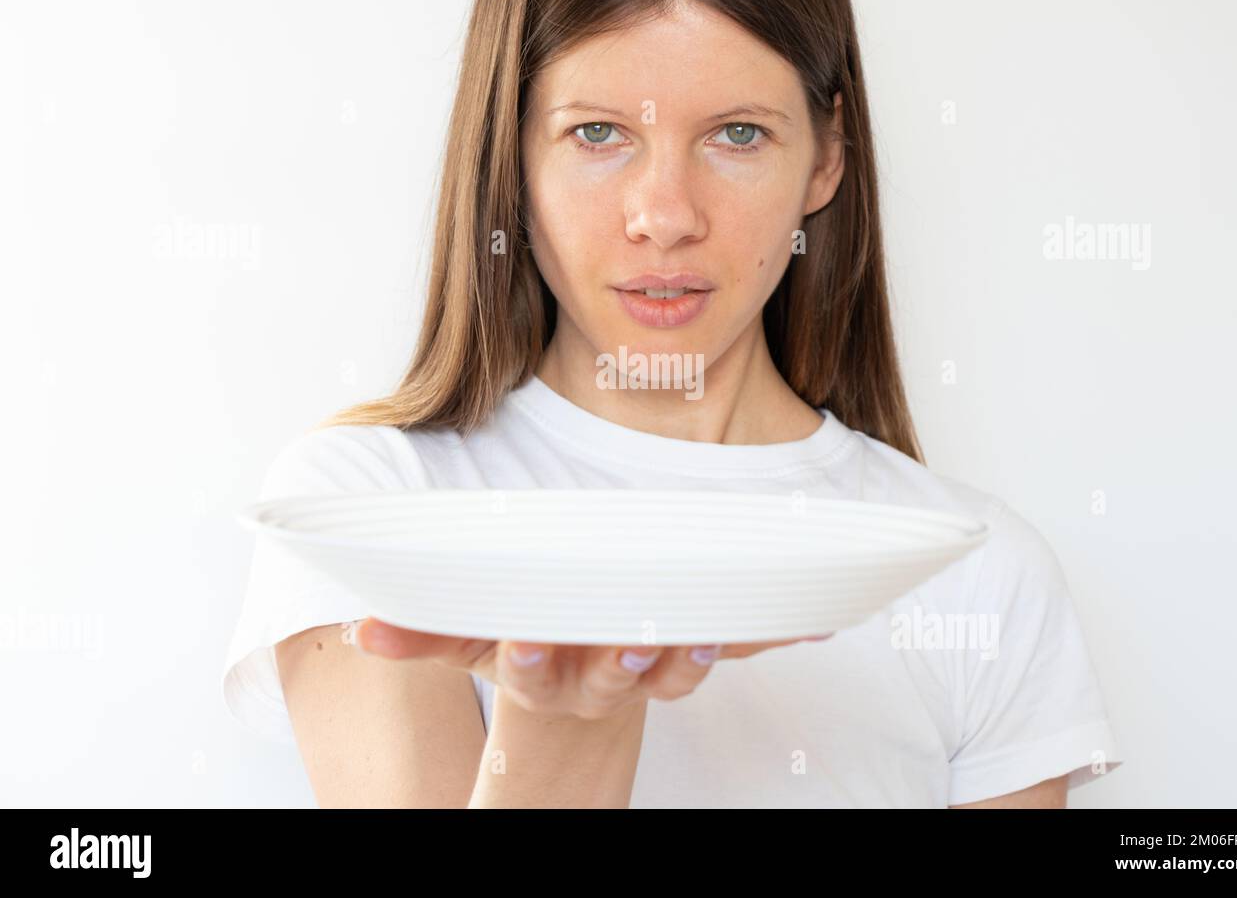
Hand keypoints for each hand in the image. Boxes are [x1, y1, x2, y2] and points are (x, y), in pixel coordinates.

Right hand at [355, 618, 833, 721]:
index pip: (532, 673)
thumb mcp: (474, 637)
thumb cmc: (530, 643)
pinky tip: (810, 617)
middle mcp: (604, 680)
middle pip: (616, 679)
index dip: (530, 663)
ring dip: (697, 655)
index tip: (527, 643)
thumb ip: (426, 632)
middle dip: (625, 663)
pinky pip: (735, 643)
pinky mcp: (697, 648)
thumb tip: (365, 633)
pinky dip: (768, 632)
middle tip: (638, 639)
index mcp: (547, 674)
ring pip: (680, 669)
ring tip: (711, 631)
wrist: (588, 680)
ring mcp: (656, 667)